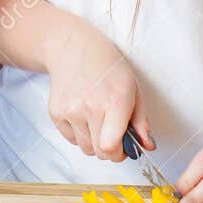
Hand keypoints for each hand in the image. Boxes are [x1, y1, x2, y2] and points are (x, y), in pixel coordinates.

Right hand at [40, 15, 149, 161]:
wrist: (74, 48)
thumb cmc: (108, 68)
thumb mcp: (133, 89)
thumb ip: (142, 121)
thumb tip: (147, 146)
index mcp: (115, 101)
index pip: (111, 147)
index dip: (119, 154)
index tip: (124, 148)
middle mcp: (90, 106)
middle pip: (99, 152)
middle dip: (109, 150)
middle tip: (113, 135)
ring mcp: (70, 110)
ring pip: (85, 148)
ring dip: (94, 142)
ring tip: (97, 120)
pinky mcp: (55, 112)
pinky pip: (71, 139)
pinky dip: (79, 134)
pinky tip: (83, 114)